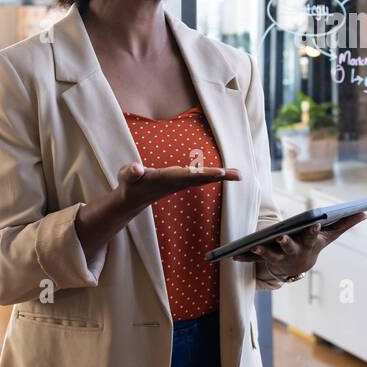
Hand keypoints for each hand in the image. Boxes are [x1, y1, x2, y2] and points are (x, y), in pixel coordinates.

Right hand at [117, 160, 240, 214]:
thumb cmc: (130, 184)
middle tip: (239, 175)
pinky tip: (226, 174)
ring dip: (221, 176)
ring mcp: (181, 182)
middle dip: (220, 176)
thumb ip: (130, 173)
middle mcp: (178, 182)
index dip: (204, 173)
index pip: (188, 175)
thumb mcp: (127, 177)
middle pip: (202, 178)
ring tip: (239, 174)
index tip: (220, 172)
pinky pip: (201, 177)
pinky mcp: (181, 181)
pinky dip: (214, 175)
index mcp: (167, 179)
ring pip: (204, 178)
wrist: (133, 199)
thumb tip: (135, 168)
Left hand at [232, 212, 366, 278]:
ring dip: (262, 250)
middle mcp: (293, 251)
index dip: (314, 229)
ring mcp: (278, 256)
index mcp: (308, 243)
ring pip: (269, 254)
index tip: (315, 222)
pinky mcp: (264, 258)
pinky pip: (252, 257)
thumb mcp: (329, 237)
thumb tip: (365, 213)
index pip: (312, 235)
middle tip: (282, 236)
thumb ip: (345, 224)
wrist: (297, 268)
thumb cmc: (313, 245)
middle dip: (286, 242)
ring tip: (254, 244)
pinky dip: (243, 255)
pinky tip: (232, 254)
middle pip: (290, 246)